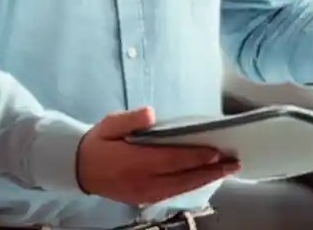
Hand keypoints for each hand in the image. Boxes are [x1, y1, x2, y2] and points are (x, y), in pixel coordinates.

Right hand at [76, 107, 239, 204]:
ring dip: (205, 180)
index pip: (171, 160)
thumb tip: (151, 115)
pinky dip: (191, 186)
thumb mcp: (109, 124)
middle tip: (234, 163)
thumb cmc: (98, 143)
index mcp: (133, 162)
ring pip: (181, 189)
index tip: (216, 152)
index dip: (195, 157)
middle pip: (182, 178)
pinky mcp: (144, 198)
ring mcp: (144, 193)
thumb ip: (131, 119)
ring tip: (226, 170)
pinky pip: (173, 193)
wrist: (78, 168)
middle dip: (210, 171)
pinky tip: (204, 178)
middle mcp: (141, 181)